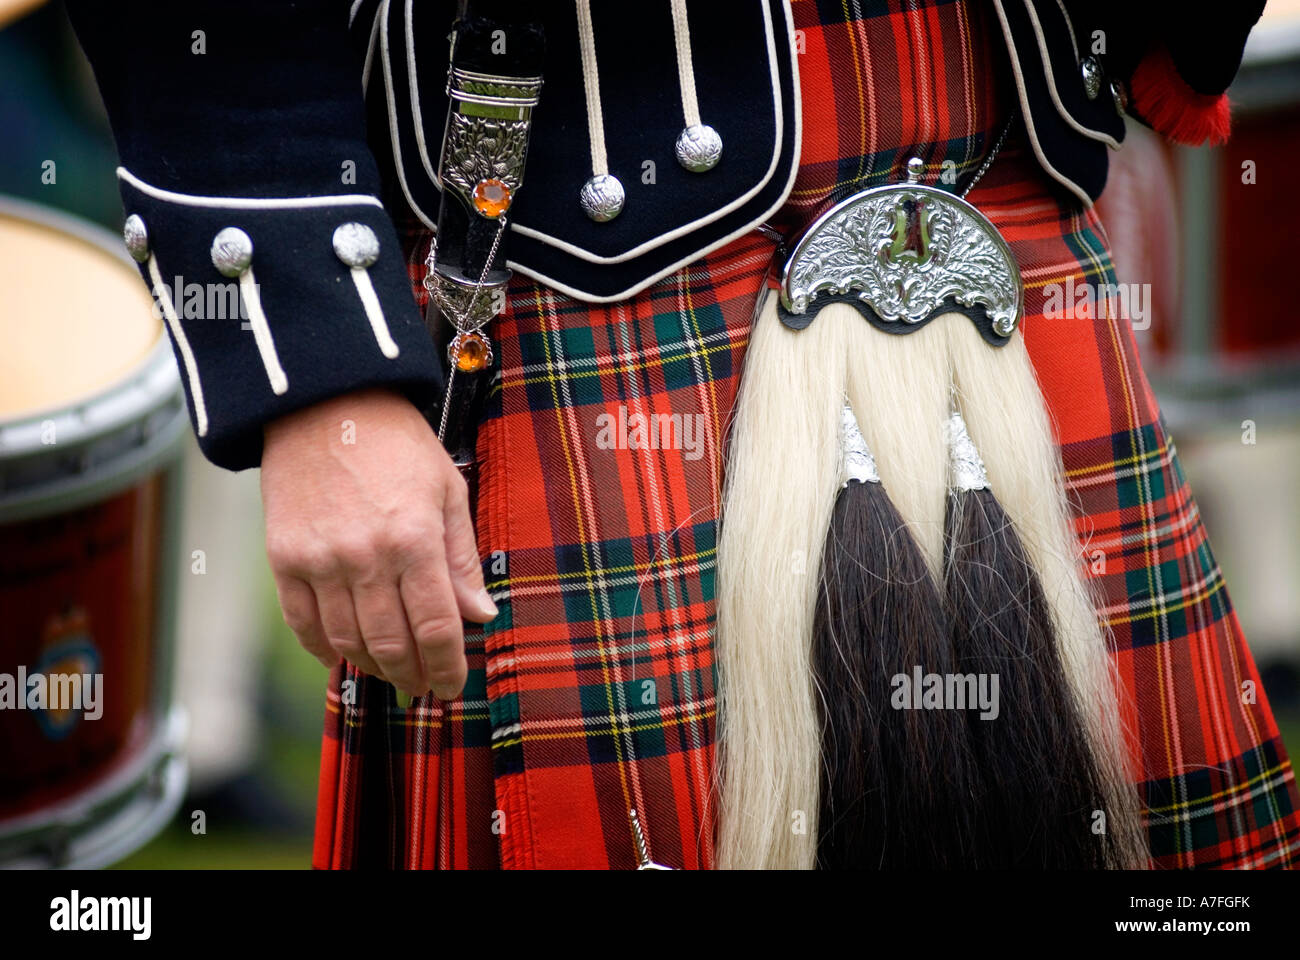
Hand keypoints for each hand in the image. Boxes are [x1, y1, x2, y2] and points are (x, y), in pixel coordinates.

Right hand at [261, 387, 495, 699]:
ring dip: (372, 667)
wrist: (324, 402)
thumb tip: (480, 615)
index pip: (436, 628)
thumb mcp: (448, 490)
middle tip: (424, 687)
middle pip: (391, 645)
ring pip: (347, 642)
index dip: (447, 667)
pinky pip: (303, 623)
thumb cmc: (397, 442)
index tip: (453, 686)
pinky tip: (341, 656)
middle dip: (412, 676)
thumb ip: (463, 558)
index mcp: (415, 540)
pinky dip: (323, 649)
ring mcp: (320, 561)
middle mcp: (366, 557)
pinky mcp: (284, 558)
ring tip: (391, 673)